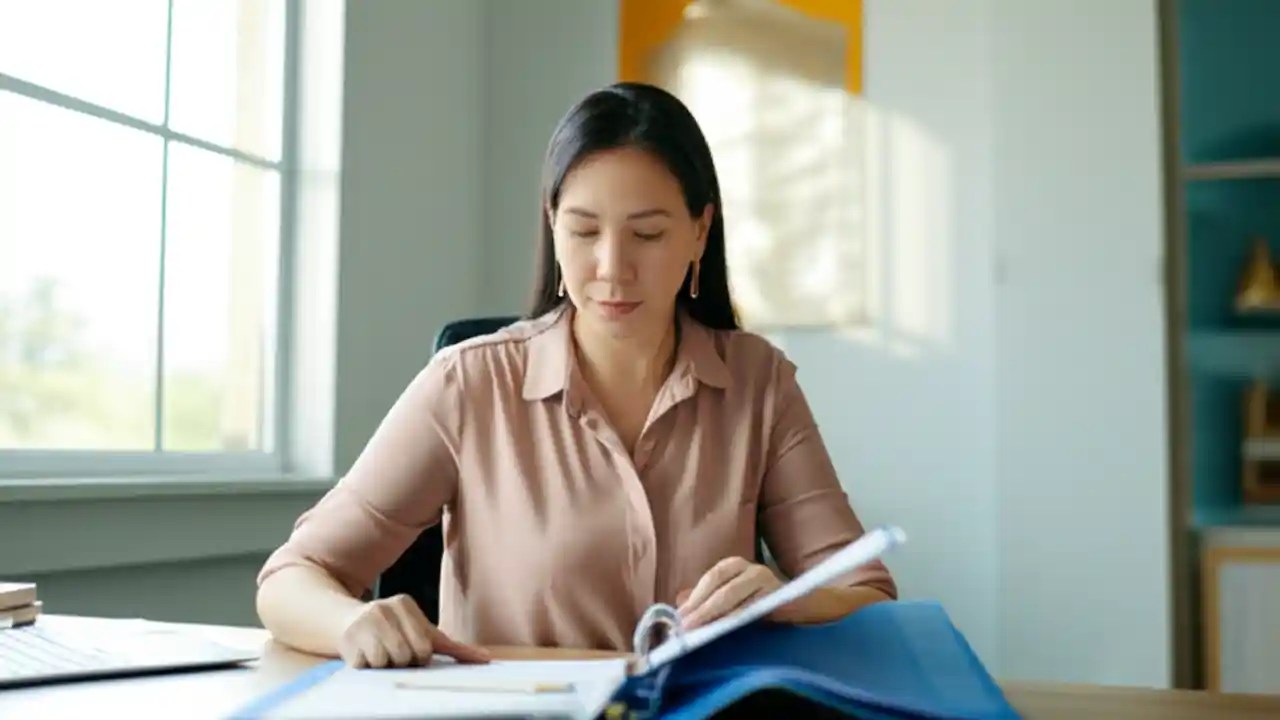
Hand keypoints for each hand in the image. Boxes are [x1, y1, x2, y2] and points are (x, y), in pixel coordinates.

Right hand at [337, 594, 490, 667]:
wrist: (344, 622)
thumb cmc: (392, 632)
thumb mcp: (421, 632)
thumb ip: (452, 646)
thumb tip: (485, 658)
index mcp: (405, 604)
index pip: (424, 646)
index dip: (418, 656)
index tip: (410, 649)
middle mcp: (384, 608)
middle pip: (407, 655)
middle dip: (402, 662)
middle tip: (393, 654)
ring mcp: (364, 622)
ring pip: (387, 662)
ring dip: (384, 666)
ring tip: (378, 654)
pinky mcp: (347, 639)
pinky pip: (366, 666)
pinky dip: (367, 667)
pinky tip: (363, 655)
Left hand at [675, 557, 784, 630]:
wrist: (799, 604)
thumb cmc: (759, 600)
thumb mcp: (730, 595)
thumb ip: (706, 597)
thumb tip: (679, 601)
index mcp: (735, 566)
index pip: (711, 578)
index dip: (695, 597)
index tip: (680, 617)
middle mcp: (751, 569)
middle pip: (722, 587)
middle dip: (702, 608)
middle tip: (687, 626)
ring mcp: (767, 581)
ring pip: (736, 596)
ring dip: (716, 614)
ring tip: (700, 629)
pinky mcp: (779, 596)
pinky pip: (754, 608)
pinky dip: (738, 617)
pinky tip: (725, 628)